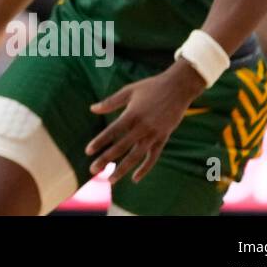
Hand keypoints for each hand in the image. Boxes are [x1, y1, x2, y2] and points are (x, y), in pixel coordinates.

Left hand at [85, 62, 205, 183]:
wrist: (179, 87)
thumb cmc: (151, 87)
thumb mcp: (129, 90)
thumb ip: (111, 102)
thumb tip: (92, 109)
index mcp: (132, 114)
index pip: (112, 131)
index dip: (100, 142)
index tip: (88, 151)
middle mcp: (142, 127)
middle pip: (122, 147)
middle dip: (106, 159)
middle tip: (93, 170)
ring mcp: (154, 134)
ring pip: (136, 156)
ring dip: (123, 169)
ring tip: (111, 179)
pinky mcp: (163, 138)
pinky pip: (153, 157)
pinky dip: (144, 168)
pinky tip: (135, 178)